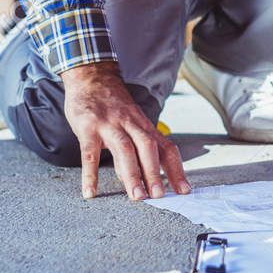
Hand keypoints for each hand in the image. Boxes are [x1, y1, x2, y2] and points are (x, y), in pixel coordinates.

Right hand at [62, 61, 189, 200]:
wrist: (91, 76)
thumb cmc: (113, 104)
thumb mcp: (132, 119)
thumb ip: (138, 145)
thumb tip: (145, 177)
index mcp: (144, 125)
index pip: (166, 148)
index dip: (177, 169)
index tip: (184, 191)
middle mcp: (130, 124)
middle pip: (147, 147)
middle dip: (155, 172)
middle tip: (159, 196)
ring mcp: (109, 124)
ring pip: (124, 149)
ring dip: (132, 174)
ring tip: (136, 196)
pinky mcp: (88, 127)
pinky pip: (89, 153)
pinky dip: (90, 173)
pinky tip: (90, 192)